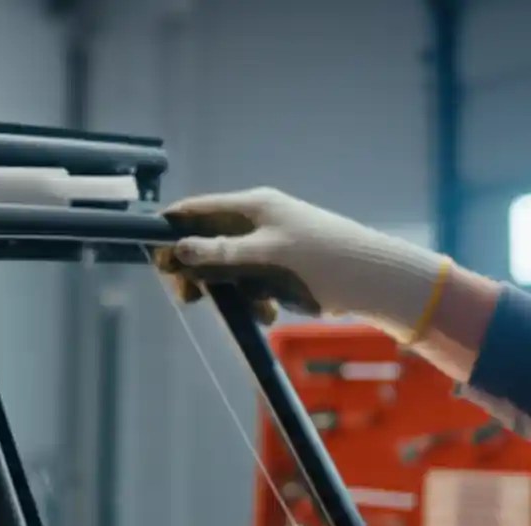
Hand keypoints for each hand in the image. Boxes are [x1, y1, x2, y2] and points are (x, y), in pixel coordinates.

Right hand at [159, 188, 449, 341]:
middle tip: (189, 299)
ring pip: (229, 268)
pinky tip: (266, 314)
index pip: (197, 210)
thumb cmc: (323, 262)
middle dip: (198, 272)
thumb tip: (178, 248)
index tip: (155, 258)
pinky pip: (252, 283)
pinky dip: (253, 300)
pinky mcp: (283, 268)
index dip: (171, 231)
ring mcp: (271, 244)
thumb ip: (221, 253)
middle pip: (208, 243)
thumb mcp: (266, 257)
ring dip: (229, 292)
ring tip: (250, 311)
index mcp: (253, 206)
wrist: (375, 281)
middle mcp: (259, 221)